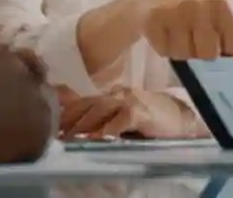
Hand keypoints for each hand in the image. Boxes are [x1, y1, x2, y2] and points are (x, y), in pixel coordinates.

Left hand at [58, 85, 200, 138]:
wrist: (183, 118)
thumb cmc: (153, 122)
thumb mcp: (124, 119)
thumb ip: (104, 121)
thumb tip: (79, 134)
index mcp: (111, 95)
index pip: (82, 101)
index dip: (64, 113)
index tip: (49, 125)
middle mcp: (117, 93)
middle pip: (85, 105)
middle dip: (67, 121)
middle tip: (51, 136)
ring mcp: (128, 100)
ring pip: (98, 111)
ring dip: (81, 126)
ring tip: (66, 139)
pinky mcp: (139, 111)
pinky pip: (118, 121)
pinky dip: (106, 130)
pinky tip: (95, 140)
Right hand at [137, 0, 232, 80]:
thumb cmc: (192, 16)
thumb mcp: (214, 21)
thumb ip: (229, 40)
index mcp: (220, 6)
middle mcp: (199, 6)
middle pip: (210, 54)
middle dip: (203, 55)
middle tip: (196, 41)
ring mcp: (176, 11)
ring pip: (185, 55)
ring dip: (182, 53)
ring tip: (178, 37)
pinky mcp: (156, 19)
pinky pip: (165, 52)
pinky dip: (165, 49)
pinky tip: (165, 35)